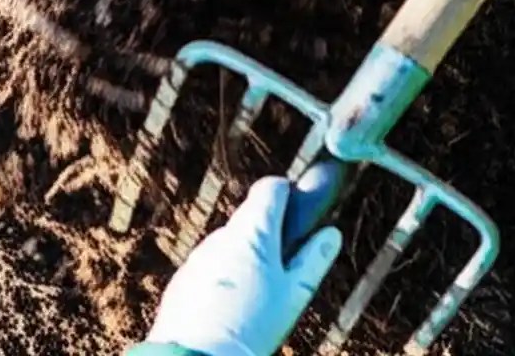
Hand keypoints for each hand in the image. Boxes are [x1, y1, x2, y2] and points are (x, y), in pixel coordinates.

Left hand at [144, 177, 343, 355]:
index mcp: (255, 232)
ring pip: (229, 244)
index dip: (288, 194)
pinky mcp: (183, 279)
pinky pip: (209, 267)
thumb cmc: (252, 327)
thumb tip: (331, 234)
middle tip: (283, 268)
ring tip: (256, 296)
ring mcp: (199, 256)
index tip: (298, 214)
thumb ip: (314, 259)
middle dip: (268, 234)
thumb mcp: (295, 294)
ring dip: (244, 257)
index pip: (271, 187)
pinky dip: (222, 277)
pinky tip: (231, 308)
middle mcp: (223, 236)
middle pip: (250, 218)